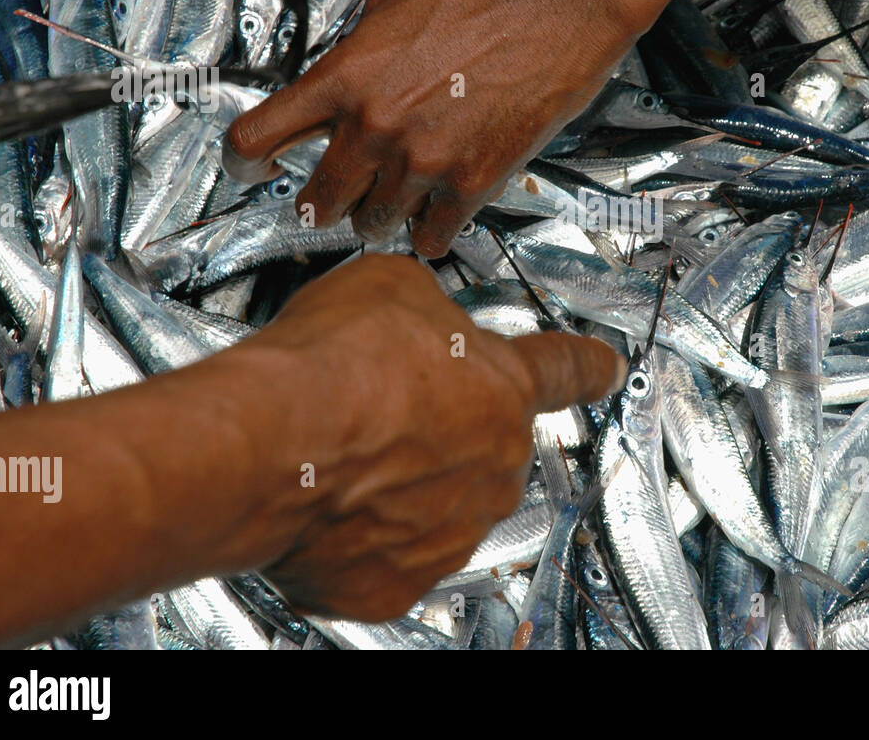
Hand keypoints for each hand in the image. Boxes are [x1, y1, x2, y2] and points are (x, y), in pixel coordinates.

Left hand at [224, 0, 641, 256]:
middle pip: (317, 201)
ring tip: (401, 198)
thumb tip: (338, 85)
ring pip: (374, 224)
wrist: (557, 5)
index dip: (244, 162)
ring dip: (383, 216)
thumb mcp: (395, 11)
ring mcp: (421, 162)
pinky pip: (430, 238)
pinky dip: (430, 233)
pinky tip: (438, 215)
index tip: (250, 170)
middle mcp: (373, 127)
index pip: (257, 137)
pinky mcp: (471, 185)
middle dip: (326, 203)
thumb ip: (356, 56)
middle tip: (337, 199)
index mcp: (344, 78)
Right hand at [241, 253, 623, 622]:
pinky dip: (363, 535)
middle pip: (487, 442)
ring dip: (406, 482)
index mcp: (505, 386)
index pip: (566, 369)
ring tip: (344, 453)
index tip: (603, 370)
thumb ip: (431, 312)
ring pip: (442, 501)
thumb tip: (422, 320)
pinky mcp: (398, 581)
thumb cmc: (325, 369)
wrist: (265, 445)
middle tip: (382, 410)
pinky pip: (391, 554)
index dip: (587, 366)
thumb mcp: (392, 287)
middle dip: (445, 427)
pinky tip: (329, 501)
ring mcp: (453, 529)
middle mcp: (495, 463)